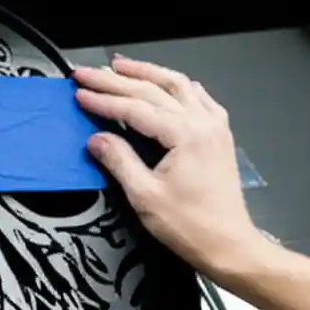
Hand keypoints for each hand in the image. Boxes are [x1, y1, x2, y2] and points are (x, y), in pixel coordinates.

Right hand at [73, 56, 266, 275]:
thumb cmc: (189, 226)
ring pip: (178, 85)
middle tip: (88, 73)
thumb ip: (119, 161)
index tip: (80, 93)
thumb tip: (97, 139)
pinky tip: (163, 82)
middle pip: (154, 90)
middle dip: (116, 79)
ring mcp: (215, 126)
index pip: (135, 108)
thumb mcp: (145, 196)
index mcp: (185, 135)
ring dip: (147, 73)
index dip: (104, 100)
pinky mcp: (219, 135)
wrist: (229, 244)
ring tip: (120, 66)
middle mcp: (203, 122)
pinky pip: (197, 97)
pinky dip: (176, 85)